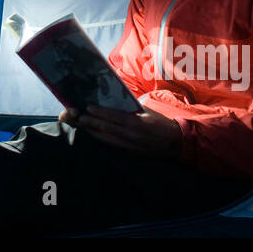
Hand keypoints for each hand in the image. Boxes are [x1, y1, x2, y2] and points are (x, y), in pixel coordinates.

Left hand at [61, 105, 181, 157]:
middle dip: (89, 123)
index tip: (87, 107)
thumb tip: (114, 99)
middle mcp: (131, 136)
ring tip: (79, 124)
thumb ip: (131, 108)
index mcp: (137, 124)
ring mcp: (130, 146)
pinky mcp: (129, 152)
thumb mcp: (147, 111)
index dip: (99, 113)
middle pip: (106, 129)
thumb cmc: (161, 122)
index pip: (114, 117)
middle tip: (76, 116)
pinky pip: (111, 145)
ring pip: (106, 139)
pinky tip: (92, 134)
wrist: (176, 142)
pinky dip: (101, 139)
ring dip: (91, 131)